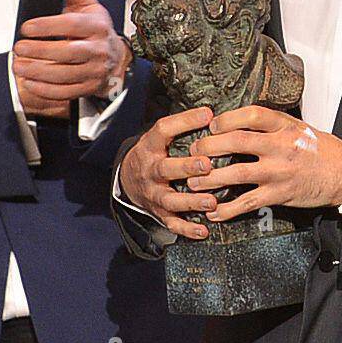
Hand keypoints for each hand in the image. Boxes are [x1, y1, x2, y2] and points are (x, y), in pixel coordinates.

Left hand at [12, 0, 132, 116]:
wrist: (117, 59)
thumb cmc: (94, 29)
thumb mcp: (86, 5)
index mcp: (97, 26)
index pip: (73, 25)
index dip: (48, 26)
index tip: (26, 28)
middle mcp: (98, 49)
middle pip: (69, 52)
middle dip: (41, 51)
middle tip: (18, 48)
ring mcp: (95, 70)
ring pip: (66, 74)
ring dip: (39, 72)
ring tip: (18, 67)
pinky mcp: (89, 87)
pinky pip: (68, 92)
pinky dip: (48, 90)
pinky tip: (30, 83)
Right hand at [119, 107, 218, 238]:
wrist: (128, 179)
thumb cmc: (154, 153)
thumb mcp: (160, 137)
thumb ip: (182, 126)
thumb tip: (213, 112)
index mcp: (151, 146)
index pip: (164, 130)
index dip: (185, 121)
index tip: (207, 114)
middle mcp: (150, 170)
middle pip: (165, 169)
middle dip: (186, 167)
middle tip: (207, 165)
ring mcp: (153, 193)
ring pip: (170, 200)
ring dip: (191, 202)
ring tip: (211, 202)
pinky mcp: (158, 212)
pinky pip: (172, 223)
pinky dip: (187, 229)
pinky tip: (203, 230)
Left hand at [185, 105, 341, 221]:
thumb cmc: (321, 150)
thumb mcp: (298, 127)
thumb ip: (271, 124)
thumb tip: (238, 122)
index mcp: (284, 126)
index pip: (250, 115)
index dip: (227, 119)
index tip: (212, 124)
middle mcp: (280, 146)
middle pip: (236, 142)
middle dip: (209, 146)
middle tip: (194, 151)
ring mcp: (278, 172)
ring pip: (236, 173)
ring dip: (210, 179)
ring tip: (193, 182)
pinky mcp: (278, 194)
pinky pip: (247, 202)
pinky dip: (227, 209)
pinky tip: (214, 211)